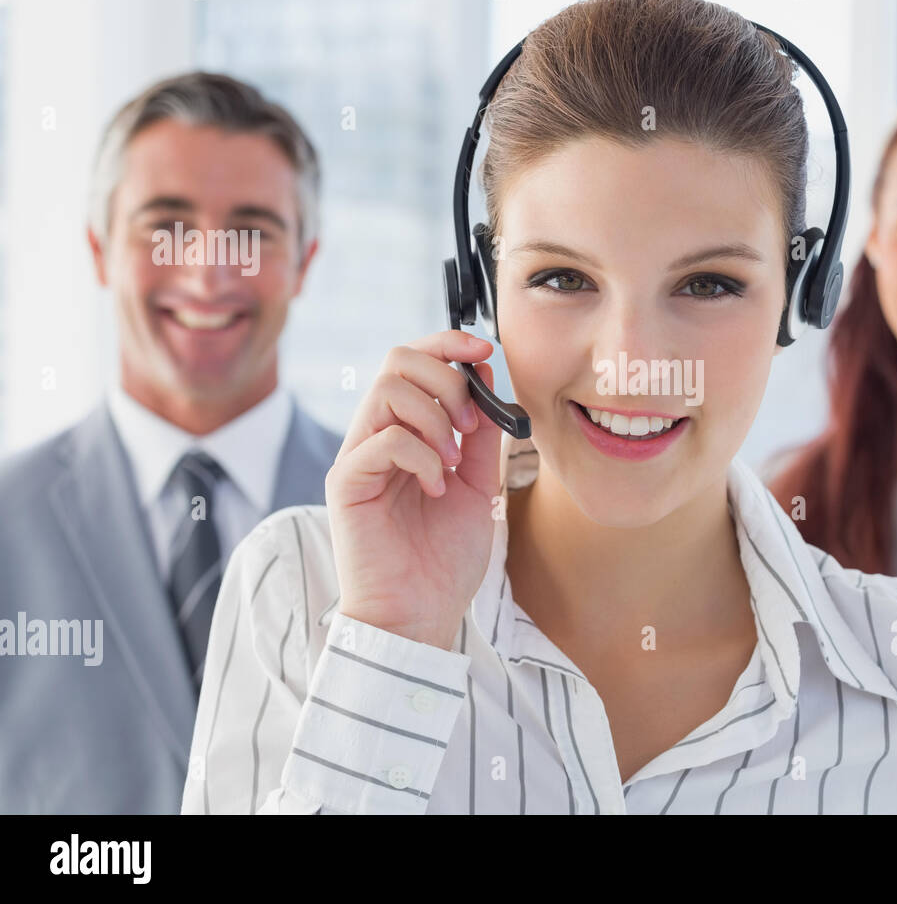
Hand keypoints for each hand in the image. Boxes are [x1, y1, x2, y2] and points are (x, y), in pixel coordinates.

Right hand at [325, 330, 502, 649]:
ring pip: (388, 390)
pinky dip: (421, 454)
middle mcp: (377, 437)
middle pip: (397, 361)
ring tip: (454, 463)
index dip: (448, 344)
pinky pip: (382, 439)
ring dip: (436, 418)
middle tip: (470, 427)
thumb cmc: (443, 559)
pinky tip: (436, 486)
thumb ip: (483, 434)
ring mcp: (359, 457)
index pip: (415, 363)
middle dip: (445, 379)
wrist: (422, 615)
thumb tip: (487, 374)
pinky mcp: (347, 482)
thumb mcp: (480, 486)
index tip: (486, 349)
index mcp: (407, 433)